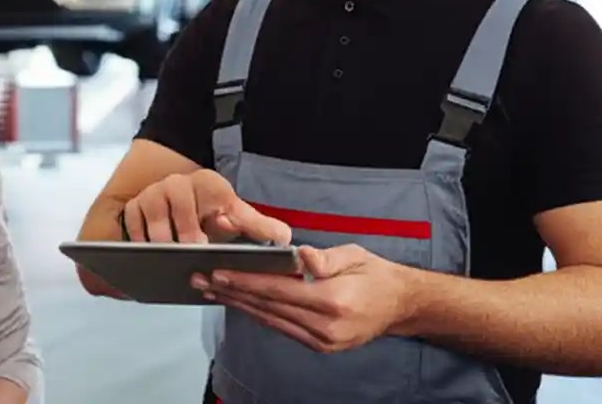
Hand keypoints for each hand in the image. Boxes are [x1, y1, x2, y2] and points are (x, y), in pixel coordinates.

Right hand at [123, 169, 291, 244]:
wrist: (179, 204)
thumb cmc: (209, 212)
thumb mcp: (234, 216)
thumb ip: (258, 226)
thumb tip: (285, 238)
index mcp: (207, 184)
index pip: (214, 198)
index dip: (216, 219)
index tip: (210, 241)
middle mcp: (177, 184)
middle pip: (180, 209)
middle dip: (186, 233)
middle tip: (193, 253)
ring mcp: (153, 195)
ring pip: (155, 219)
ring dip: (163, 241)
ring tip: (170, 260)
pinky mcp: (134, 208)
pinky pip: (134, 226)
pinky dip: (140, 242)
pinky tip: (149, 258)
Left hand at [192, 244, 414, 352]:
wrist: (400, 305)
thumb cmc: (375, 273)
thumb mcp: (354, 255)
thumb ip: (325, 258)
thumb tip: (299, 255)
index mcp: (333, 300)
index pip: (278, 290)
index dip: (246, 282)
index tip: (218, 273)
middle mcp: (325, 326)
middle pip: (268, 308)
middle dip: (232, 293)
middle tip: (201, 281)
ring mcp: (323, 340)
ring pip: (271, 320)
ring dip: (239, 306)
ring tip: (212, 292)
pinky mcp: (321, 345)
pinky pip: (282, 328)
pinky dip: (259, 315)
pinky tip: (240, 303)